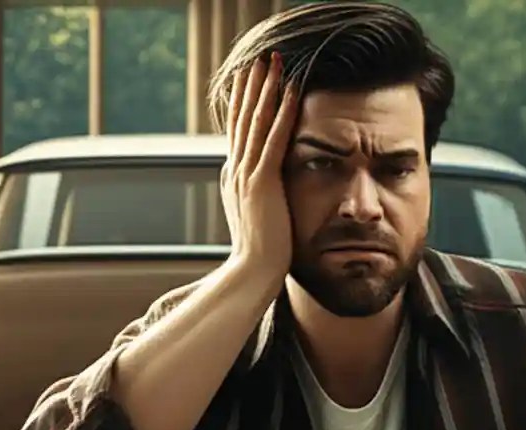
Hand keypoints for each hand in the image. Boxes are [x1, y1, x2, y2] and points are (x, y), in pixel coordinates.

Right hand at [220, 52, 298, 287]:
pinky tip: (291, 92)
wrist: (252, 274)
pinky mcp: (262, 184)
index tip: (250, 79)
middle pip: (242, 118)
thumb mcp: (257, 217)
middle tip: (259, 58)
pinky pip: (274, 140)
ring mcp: (247, 176)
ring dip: (265, 89)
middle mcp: (236, 171)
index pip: (238, 132)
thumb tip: (266, 190)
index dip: (243, 103)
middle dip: (251, 86)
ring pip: (255, 122)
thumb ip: (259, 197)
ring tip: (273, 62)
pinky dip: (282, 113)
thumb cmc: (262, 254)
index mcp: (234, 178)